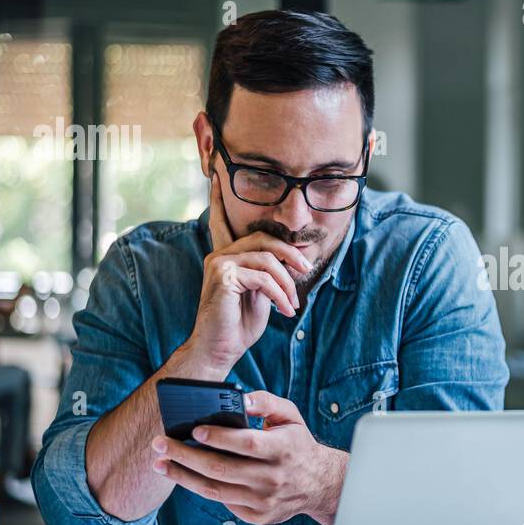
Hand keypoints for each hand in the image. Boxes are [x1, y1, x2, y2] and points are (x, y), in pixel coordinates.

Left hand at [150, 390, 346, 524]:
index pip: (247, 444)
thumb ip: (266, 402)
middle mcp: (274, 478)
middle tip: (161, 444)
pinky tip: (186, 476)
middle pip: (222, 468)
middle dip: (185, 455)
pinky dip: (201, 488)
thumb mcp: (290, 416)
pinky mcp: (257, 516)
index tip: (194, 430)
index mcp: (284, 449)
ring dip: (183, 476)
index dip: (219, 437)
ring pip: (215, 490)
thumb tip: (240, 399)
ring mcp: (264, 500)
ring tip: (161, 463)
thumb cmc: (297, 445)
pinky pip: (222, 501)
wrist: (318, 484)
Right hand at [184, 173, 312, 374]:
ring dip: (287, 283)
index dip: (218, 199)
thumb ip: (267, 272)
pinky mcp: (222, 276)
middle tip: (305, 270)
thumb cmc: (240, 324)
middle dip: (290, 254)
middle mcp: (220, 255)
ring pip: (267, 259)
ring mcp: (219, 263)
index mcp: (226, 256)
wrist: (220, 349)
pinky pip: (262, 277)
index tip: (218, 175)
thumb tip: (291, 259)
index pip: (223, 222)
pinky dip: (279, 294)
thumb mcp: (260, 293)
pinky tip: (284, 310)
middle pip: (264, 239)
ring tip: (292, 303)